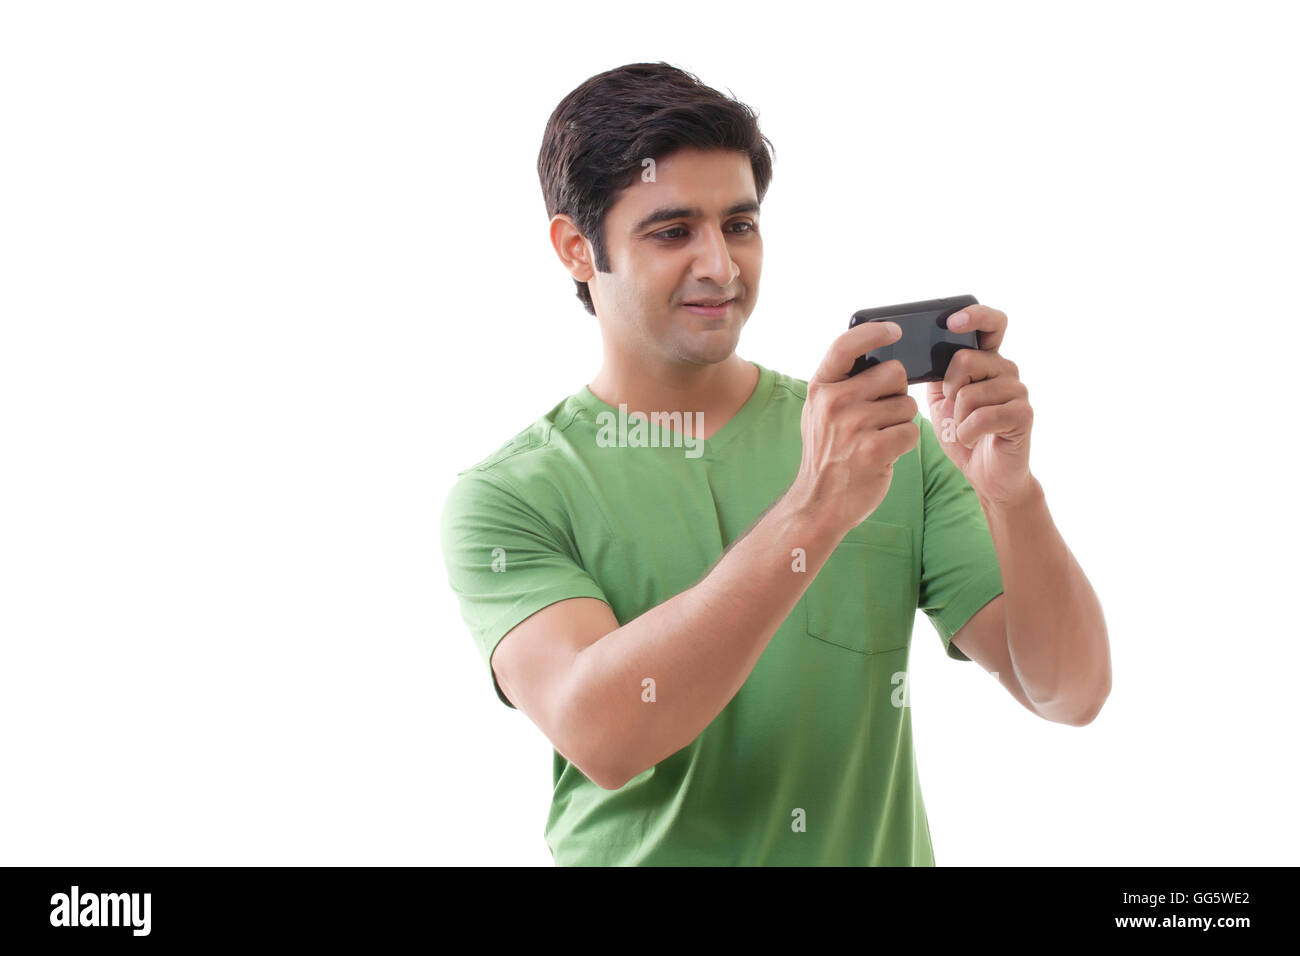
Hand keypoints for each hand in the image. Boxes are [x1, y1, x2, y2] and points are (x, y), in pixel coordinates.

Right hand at [794, 320, 919, 533]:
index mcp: (821, 388)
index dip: (874, 332)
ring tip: (879, 438)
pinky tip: (885, 454)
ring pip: (907, 404)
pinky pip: (911, 431)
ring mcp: (853, 425)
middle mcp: (834, 402)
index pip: (847, 345)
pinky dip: (905, 444)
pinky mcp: (874, 449)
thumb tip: (879, 354)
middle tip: (881, 415)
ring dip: (902, 422)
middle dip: (897, 392)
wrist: (818, 503)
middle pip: (894, 373)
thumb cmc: (827, 455)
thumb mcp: (820, 413)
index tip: (895, 330)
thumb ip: (841, 384)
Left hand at [925, 304, 1035, 507]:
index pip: (991, 324)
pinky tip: (972, 440)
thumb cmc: (964, 435)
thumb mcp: (941, 400)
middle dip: (949, 389)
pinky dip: (967, 433)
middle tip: (955, 409)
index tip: (952, 321)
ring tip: (966, 430)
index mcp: (987, 361)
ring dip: (957, 419)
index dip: (975, 316)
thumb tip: (918, 350)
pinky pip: (982, 416)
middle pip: (965, 359)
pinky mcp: (1022, 413)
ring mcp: (1017, 390)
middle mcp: (1006, 370)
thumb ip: (936, 374)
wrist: (987, 475)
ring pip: (970, 392)